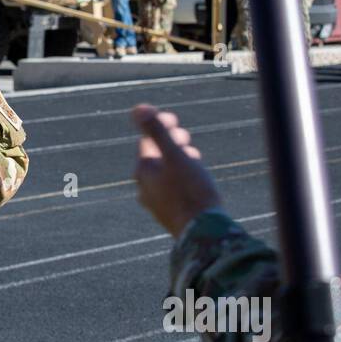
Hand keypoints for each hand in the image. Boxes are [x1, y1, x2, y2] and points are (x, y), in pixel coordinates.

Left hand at [132, 104, 221, 235]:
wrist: (202, 234)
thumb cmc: (190, 192)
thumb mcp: (175, 156)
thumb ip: (157, 131)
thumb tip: (138, 107)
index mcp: (143, 171)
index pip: (148, 140)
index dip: (162, 125)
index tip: (175, 119)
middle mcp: (144, 187)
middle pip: (156, 157)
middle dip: (171, 143)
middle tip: (185, 137)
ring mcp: (156, 203)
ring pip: (165, 174)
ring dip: (178, 161)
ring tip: (193, 157)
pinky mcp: (169, 215)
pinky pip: (173, 189)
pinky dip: (182, 178)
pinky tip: (194, 181)